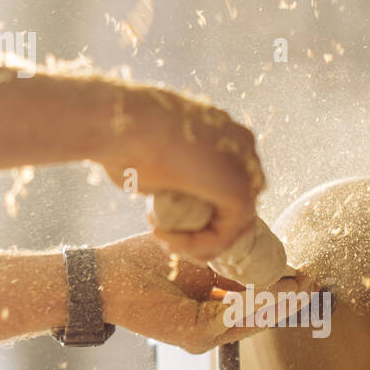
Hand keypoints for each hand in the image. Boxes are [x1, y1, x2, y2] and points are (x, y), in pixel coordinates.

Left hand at [95, 235, 312, 354]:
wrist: (105, 279)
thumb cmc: (143, 263)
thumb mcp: (196, 258)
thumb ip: (231, 264)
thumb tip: (268, 258)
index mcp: (212, 302)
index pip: (256, 297)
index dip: (284, 286)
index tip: (309, 274)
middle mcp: (211, 323)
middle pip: (262, 312)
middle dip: (290, 298)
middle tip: (315, 281)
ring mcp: (205, 333)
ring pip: (253, 318)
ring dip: (279, 302)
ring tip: (303, 285)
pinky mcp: (195, 335)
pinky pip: (234, 319)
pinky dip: (256, 306)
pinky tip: (274, 291)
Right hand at [100, 83, 263, 259]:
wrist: (123, 125)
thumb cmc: (126, 138)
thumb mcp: (153, 158)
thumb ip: (172, 176)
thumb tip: (166, 193)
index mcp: (224, 133)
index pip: (226, 182)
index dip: (199, 212)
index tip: (162, 221)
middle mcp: (243, 147)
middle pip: (235, 206)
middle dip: (203, 231)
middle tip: (164, 236)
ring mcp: (247, 168)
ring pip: (230, 224)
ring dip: (194, 241)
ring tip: (161, 236)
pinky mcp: (240, 192)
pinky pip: (222, 234)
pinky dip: (193, 244)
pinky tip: (164, 236)